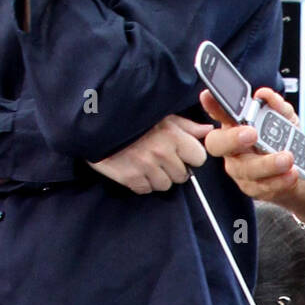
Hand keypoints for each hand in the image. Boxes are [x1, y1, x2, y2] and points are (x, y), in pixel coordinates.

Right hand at [88, 114, 207, 193]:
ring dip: (159, 177)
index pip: (199, 158)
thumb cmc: (133, 117)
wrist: (97, 122)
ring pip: (166, 185)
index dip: (191, 156)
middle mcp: (162, 153)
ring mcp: (146, 167)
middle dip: (175, 168)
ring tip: (148, 163)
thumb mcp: (163, 115)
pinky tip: (137, 169)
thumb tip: (207, 131)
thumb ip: (187, 126)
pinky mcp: (130, 178)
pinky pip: (146, 189)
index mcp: (173, 135)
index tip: (182, 152)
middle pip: (183, 175)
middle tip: (162, 157)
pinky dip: (143, 182)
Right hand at [201, 87, 301, 204]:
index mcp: (235, 126)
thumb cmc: (283, 140)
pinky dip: (280, 180)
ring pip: (245, 169)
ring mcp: (240, 170)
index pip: (219, 114)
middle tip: (252, 133)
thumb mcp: (286, 119)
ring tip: (287, 158)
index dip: (211, 106)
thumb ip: (278, 106)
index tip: (208, 96)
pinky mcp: (253, 188)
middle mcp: (232, 148)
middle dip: (233, 138)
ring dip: (267, 164)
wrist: (300, 169)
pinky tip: (292, 174)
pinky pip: (262, 187)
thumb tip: (265, 95)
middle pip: (218, 144)